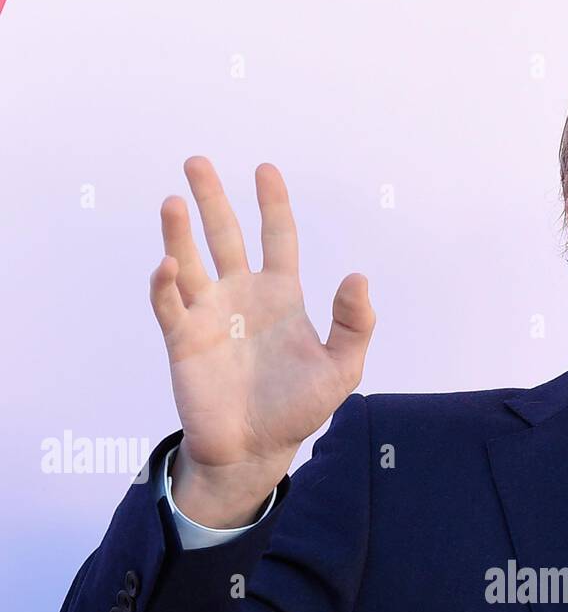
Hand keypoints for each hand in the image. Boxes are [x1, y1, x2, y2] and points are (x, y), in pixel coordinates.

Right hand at [149, 156, 375, 517]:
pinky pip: (168, 303)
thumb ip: (354, 324)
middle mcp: (241, 296)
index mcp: (281, 296)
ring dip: (179, 232)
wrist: (256, 449)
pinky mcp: (183, 339)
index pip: (277, 238)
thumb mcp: (341, 368)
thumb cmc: (299, 409)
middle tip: (197, 162)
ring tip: (173, 201)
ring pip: (189, 261)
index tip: (265, 170)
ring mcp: (209, 314)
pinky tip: (167, 264)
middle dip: (211, 199)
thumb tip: (358, 276)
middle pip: (224, 235)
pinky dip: (164, 283)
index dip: (273, 204)